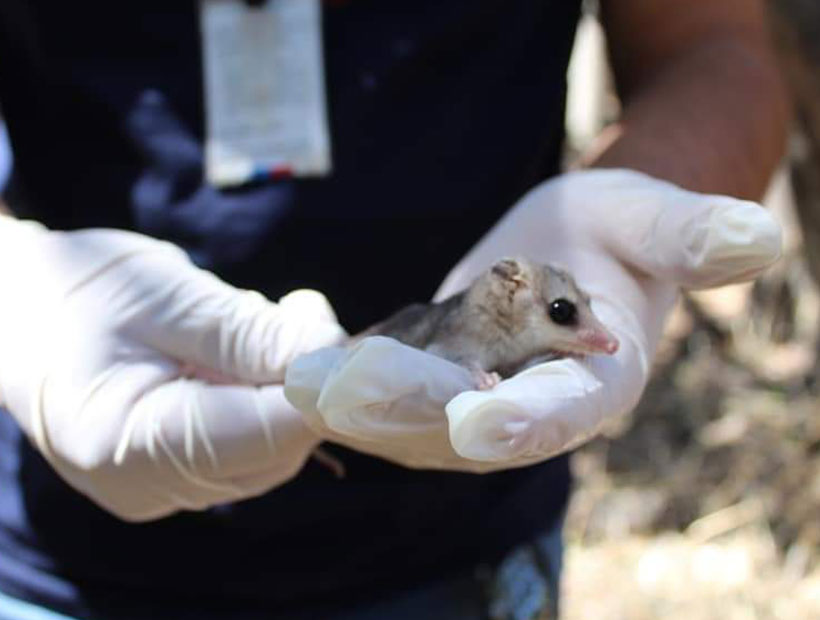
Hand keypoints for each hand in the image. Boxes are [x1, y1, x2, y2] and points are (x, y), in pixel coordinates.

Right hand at [0, 217, 344, 519]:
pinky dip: (265, 393)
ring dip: (286, 383)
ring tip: (260, 321)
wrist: (18, 309)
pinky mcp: (176, 469)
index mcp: (128, 444)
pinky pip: (249, 441)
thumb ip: (250, 335)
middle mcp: (147, 485)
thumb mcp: (166, 297)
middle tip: (300, 313)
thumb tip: (334, 359)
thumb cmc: (79, 291)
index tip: (351, 343)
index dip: (323, 392)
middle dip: (305, 381)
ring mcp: (162, 485)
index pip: (265, 437)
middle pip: (276, 449)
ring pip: (271, 447)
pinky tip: (243, 348)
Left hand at [285, 170, 780, 469]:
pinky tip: (301, 369)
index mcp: (595, 386)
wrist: (569, 249)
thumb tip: (762, 234)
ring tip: (307, 382)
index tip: (480, 419)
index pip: (564, 411)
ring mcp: (474, 406)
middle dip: (414, 409)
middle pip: (471, 422)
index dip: (527, 419)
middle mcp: (530, 409)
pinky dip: (345, 384)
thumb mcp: (654, 221)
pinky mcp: (431, 388)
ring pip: (416, 419)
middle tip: (355, 390)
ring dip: (361, 406)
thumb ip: (695, 237)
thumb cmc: (618, 231)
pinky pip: (385, 393)